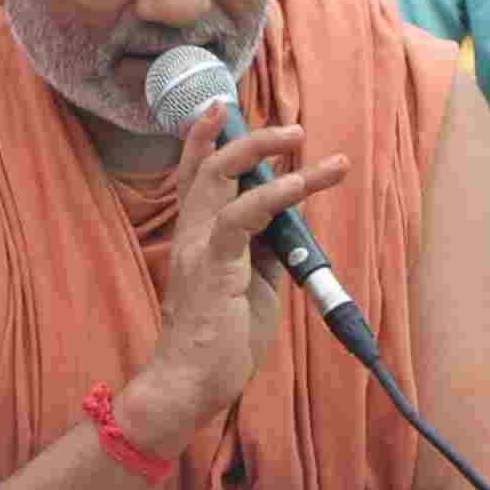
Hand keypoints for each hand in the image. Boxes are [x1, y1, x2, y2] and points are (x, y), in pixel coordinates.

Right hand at [131, 117, 337, 452]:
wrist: (191, 383)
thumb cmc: (219, 339)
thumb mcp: (251, 283)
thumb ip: (264, 248)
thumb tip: (290, 219)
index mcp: (195, 237)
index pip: (195, 175)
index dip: (204, 138)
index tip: (220, 106)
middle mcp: (190, 233)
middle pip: (208, 166)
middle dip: (244, 136)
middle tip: (289, 127)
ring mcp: (198, 247)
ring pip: (221, 178)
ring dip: (261, 151)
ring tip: (299, 137)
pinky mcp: (214, 265)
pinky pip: (241, 217)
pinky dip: (272, 196)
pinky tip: (300, 184)